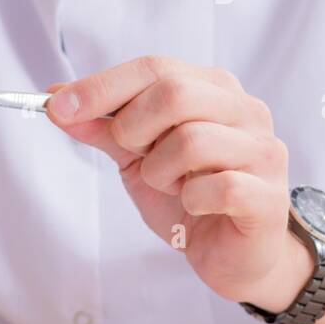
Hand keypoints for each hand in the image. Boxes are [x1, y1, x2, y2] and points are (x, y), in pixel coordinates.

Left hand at [45, 57, 311, 311]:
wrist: (233, 255)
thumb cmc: (192, 198)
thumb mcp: (138, 158)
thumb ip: (104, 128)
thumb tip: (56, 101)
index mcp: (213, 89)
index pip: (154, 68)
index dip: (102, 86)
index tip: (58, 107)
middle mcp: (245, 110)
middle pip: (175, 94)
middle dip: (134, 129)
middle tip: (134, 156)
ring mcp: (262, 150)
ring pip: (192, 141)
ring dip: (162, 172)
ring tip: (172, 186)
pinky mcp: (268, 196)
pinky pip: (216, 187)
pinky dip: (191, 201)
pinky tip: (195, 207)